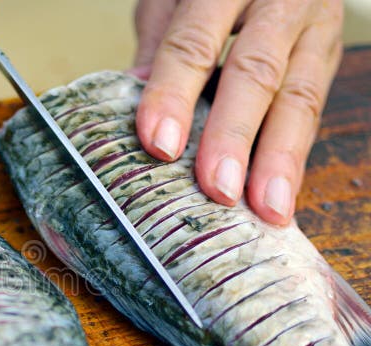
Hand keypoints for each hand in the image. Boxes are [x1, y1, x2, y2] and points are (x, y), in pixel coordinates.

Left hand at [132, 0, 342, 224]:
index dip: (174, 94)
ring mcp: (312, 26)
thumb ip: (157, 49)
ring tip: (267, 209)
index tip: (159, 143)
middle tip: (218, 188)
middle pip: (256, 71)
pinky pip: (313, 108)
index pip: (194, 41)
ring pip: (300, 95)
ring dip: (280, 158)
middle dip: (234, 135)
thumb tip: (132, 107)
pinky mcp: (327, 53)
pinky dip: (294, 156)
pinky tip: (280, 194)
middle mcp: (279, 0)